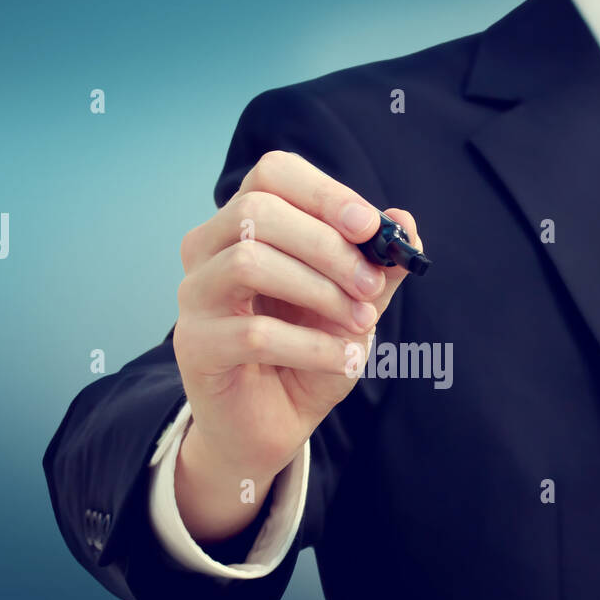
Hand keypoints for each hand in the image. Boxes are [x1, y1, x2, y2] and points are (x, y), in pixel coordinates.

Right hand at [171, 150, 417, 541]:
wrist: (273, 425)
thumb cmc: (307, 356)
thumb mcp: (354, 306)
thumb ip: (377, 266)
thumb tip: (405, 222)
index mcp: (244, 225)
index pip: (271, 174)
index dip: (323, 193)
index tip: (368, 226)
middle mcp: (208, 250)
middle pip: (256, 211)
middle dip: (327, 246)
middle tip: (370, 285)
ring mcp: (195, 297)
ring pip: (248, 262)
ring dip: (319, 291)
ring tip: (359, 323)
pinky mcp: (195, 347)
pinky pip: (254, 334)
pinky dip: (312, 346)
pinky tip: (343, 359)